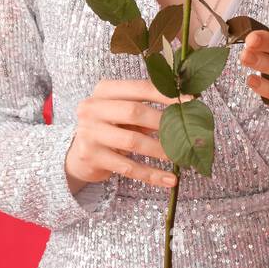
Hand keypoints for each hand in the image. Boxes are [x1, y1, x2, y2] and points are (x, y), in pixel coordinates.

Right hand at [65, 78, 193, 191]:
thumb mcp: (122, 111)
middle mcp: (92, 108)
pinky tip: (170, 179)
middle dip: (164, 122)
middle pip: (135, 112)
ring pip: (133, 141)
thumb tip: (187, 105)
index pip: (140, 88)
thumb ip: (147, 105)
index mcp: (104, 90)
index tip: (190, 102)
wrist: (78, 154)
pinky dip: (152, 174)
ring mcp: (89, 133)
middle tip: (186, 131)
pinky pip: (128, 167)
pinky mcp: (91, 157)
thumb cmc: (110, 126)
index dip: (166, 95)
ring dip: (161, 149)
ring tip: (181, 156)